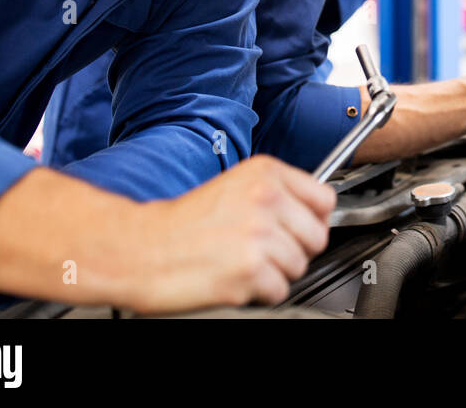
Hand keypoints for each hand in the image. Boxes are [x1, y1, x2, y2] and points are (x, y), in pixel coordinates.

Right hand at [127, 155, 335, 312]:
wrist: (141, 248)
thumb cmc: (182, 222)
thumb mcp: (234, 186)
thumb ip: (275, 193)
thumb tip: (314, 214)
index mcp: (266, 174)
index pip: (324, 198)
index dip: (313, 219)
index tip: (299, 227)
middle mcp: (267, 199)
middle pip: (317, 236)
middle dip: (296, 249)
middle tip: (265, 251)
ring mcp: (260, 235)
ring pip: (299, 265)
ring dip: (275, 272)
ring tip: (243, 262)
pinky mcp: (250, 270)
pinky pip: (280, 289)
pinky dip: (260, 292)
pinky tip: (235, 278)